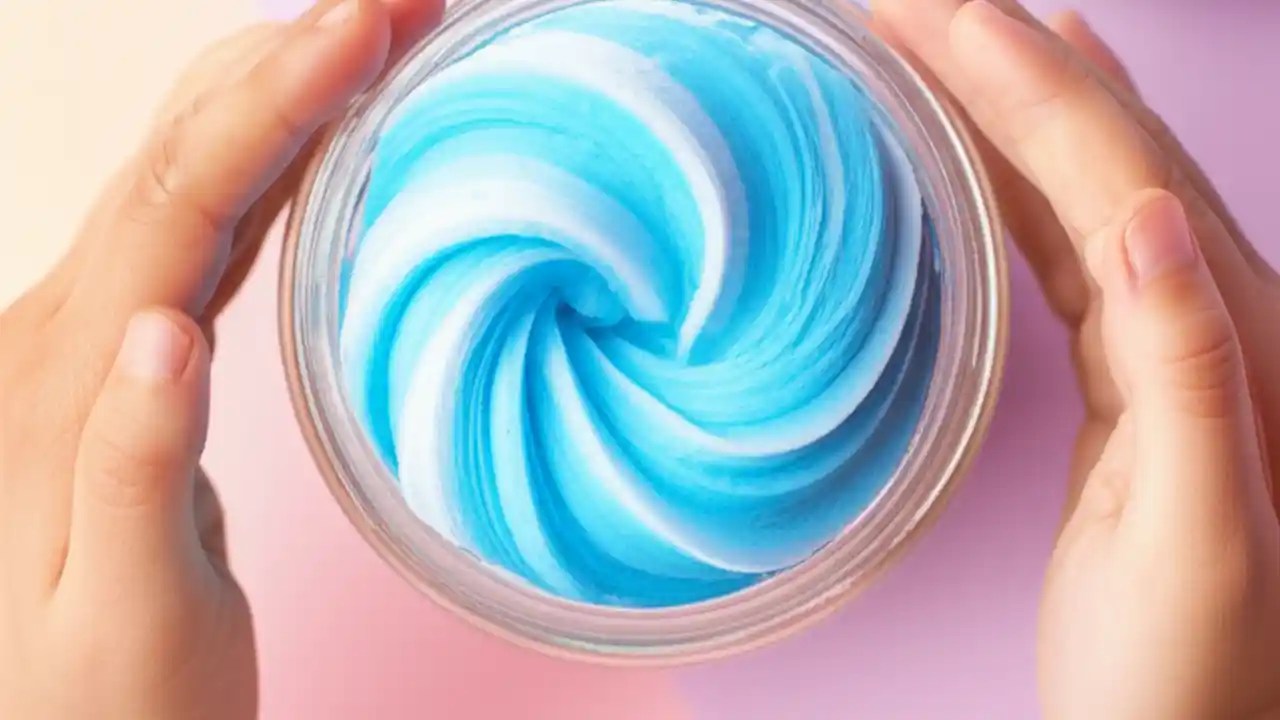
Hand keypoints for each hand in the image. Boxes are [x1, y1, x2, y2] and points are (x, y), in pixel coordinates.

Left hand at [0, 1, 440, 716]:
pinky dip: (266, 169)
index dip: (280, 99)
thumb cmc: (107, 706)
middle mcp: (69, 334)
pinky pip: (204, 234)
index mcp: (68, 381)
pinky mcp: (133, 360)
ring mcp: (98, 339)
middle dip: (290, 59)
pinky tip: (312, 139)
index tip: (368, 23)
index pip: (183, 199)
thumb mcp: (124, 617)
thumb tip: (167, 328)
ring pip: (191, 176)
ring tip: (369, 35)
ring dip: (279, 94)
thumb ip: (132, 470)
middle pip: (182, 154)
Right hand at [873, 1, 1279, 717]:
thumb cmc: (1184, 672)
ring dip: (1015, 103)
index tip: (934, 10)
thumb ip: (1188, 369)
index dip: (1022, 79)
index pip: (1116, 169)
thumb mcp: (1193, 534)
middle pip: (1102, 151)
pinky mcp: (1126, 379)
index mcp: (1237, 338)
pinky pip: (1072, 248)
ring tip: (952, 34)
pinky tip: (1010, 142)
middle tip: (915, 1)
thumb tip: (1141, 218)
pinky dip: (1030, 182)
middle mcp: (1217, 317)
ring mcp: (1172, 344)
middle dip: (1007, 59)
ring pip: (1086, 186)